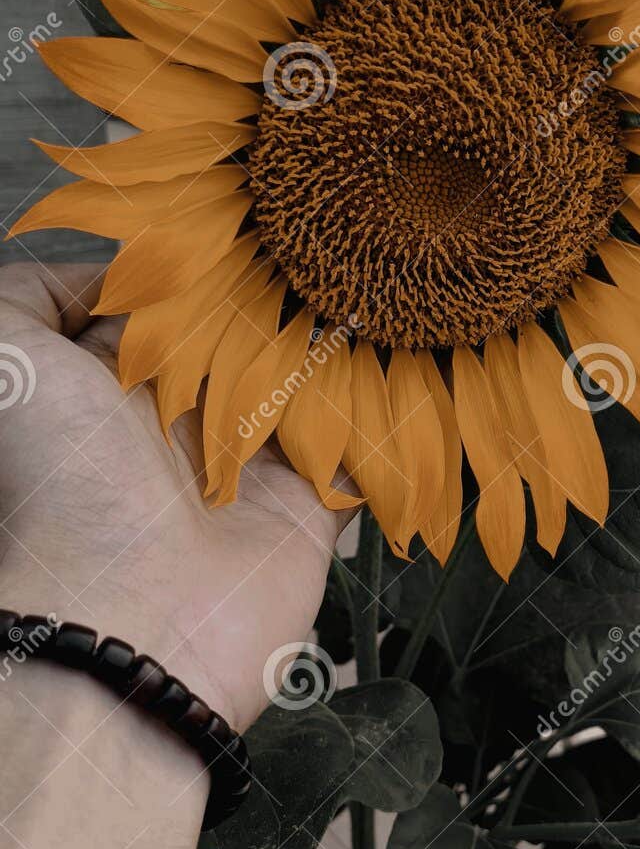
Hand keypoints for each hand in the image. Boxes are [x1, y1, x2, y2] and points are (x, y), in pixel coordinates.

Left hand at [0, 257, 355, 730]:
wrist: (135, 620)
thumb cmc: (61, 485)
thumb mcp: (2, 359)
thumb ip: (28, 298)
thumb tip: (108, 278)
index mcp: (101, 387)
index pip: (151, 308)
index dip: (184, 266)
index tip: (225, 228)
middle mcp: (171, 423)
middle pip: (229, 335)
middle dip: (265, 292)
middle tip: (305, 246)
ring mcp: (242, 464)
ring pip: (294, 379)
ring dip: (324, 337)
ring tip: (357, 280)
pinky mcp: (305, 505)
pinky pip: (350, 444)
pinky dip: (376, 409)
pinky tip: (393, 355)